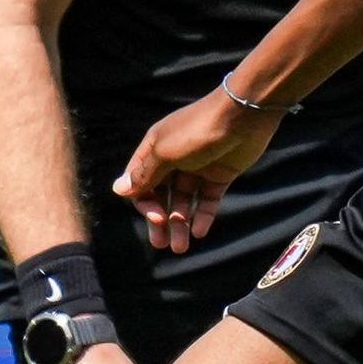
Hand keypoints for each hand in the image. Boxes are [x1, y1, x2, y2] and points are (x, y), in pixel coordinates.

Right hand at [115, 89, 283, 252]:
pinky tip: (200, 231)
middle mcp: (174, 159)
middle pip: (161, 196)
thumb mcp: (165, 153)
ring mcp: (197, 167)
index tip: (156, 219)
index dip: (145, 204)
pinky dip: (202, 215)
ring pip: (184, 201)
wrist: (243, 116)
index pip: (141, 183)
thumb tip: (118, 190)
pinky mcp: (220, 174)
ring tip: (181, 248)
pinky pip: (207, 199)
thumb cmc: (198, 131)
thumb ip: (144, 174)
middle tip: (162, 245)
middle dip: (160, 221)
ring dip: (180, 224)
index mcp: (155, 150)